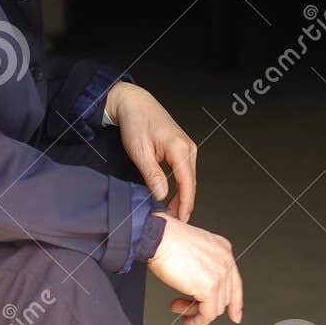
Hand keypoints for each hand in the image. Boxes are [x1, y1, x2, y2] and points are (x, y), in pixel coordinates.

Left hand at [106, 81, 197, 220]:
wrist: (134, 103)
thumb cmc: (135, 122)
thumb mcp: (139, 151)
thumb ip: (152, 175)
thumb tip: (162, 196)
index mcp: (180, 148)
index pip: (187, 184)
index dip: (185, 204)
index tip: (181, 220)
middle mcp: (189, 148)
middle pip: (191, 183)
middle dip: (183, 204)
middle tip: (173, 221)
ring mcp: (187, 148)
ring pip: (188, 179)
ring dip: (182, 196)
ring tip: (171, 212)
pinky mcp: (182, 149)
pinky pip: (184, 172)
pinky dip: (180, 186)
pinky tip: (171, 196)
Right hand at [145, 213, 242, 324]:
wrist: (158, 237)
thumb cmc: (166, 239)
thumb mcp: (193, 250)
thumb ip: (202, 267)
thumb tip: (199, 288)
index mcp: (223, 250)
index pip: (235, 282)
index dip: (235, 303)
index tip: (235, 315)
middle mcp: (225, 261)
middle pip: (225, 297)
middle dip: (204, 308)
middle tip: (187, 310)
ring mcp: (220, 275)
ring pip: (216, 308)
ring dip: (196, 314)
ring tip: (180, 311)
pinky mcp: (210, 288)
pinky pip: (208, 314)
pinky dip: (197, 322)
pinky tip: (187, 322)